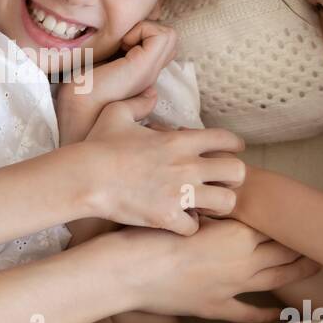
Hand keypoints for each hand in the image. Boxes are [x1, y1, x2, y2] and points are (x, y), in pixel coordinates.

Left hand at [56, 20, 177, 144]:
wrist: (73, 112)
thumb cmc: (76, 95)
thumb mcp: (93, 66)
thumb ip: (108, 55)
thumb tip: (119, 39)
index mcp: (137, 74)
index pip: (156, 44)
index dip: (139, 33)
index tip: (114, 41)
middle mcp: (148, 74)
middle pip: (167, 40)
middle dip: (145, 28)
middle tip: (120, 39)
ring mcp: (149, 73)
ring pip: (169, 36)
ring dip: (146, 28)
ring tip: (122, 41)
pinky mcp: (143, 68)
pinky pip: (162, 36)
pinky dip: (144, 30)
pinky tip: (122, 43)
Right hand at [82, 95, 245, 234]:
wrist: (84, 177)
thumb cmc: (98, 146)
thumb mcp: (116, 114)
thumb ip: (139, 103)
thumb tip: (151, 94)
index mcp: (179, 141)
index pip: (226, 139)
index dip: (234, 145)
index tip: (233, 151)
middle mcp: (187, 166)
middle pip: (237, 172)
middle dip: (233, 178)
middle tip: (221, 182)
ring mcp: (179, 193)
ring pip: (226, 203)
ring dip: (218, 205)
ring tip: (206, 206)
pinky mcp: (167, 217)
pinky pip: (195, 228)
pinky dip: (188, 227)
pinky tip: (179, 222)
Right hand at [106, 219, 317, 322]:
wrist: (130, 271)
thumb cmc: (152, 235)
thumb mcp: (190, 213)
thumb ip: (215, 209)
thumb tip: (226, 200)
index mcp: (237, 234)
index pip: (276, 225)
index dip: (292, 220)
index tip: (305, 213)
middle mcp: (243, 261)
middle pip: (283, 251)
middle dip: (303, 244)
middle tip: (320, 238)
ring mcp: (232, 287)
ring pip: (276, 279)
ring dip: (298, 272)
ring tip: (316, 265)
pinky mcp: (216, 307)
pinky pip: (248, 312)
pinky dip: (267, 314)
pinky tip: (281, 313)